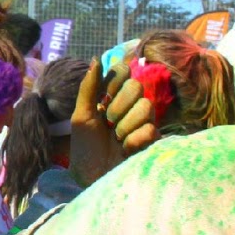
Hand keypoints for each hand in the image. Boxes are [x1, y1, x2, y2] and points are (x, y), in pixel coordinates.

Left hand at [70, 59, 158, 186]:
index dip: (114, 81)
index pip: (123, 72)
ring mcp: (143, 122)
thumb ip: (89, 88)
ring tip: (116, 139)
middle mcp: (130, 105)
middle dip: (118, 106)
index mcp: (112, 96)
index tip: (102, 97)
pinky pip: (150, 129)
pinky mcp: (153, 140)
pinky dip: (133, 140)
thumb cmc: (84, 147)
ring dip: (125, 125)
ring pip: (146, 107)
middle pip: (137, 86)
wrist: (90, 176)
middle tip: (108, 123)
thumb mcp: (82, 116)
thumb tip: (96, 59)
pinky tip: (126, 149)